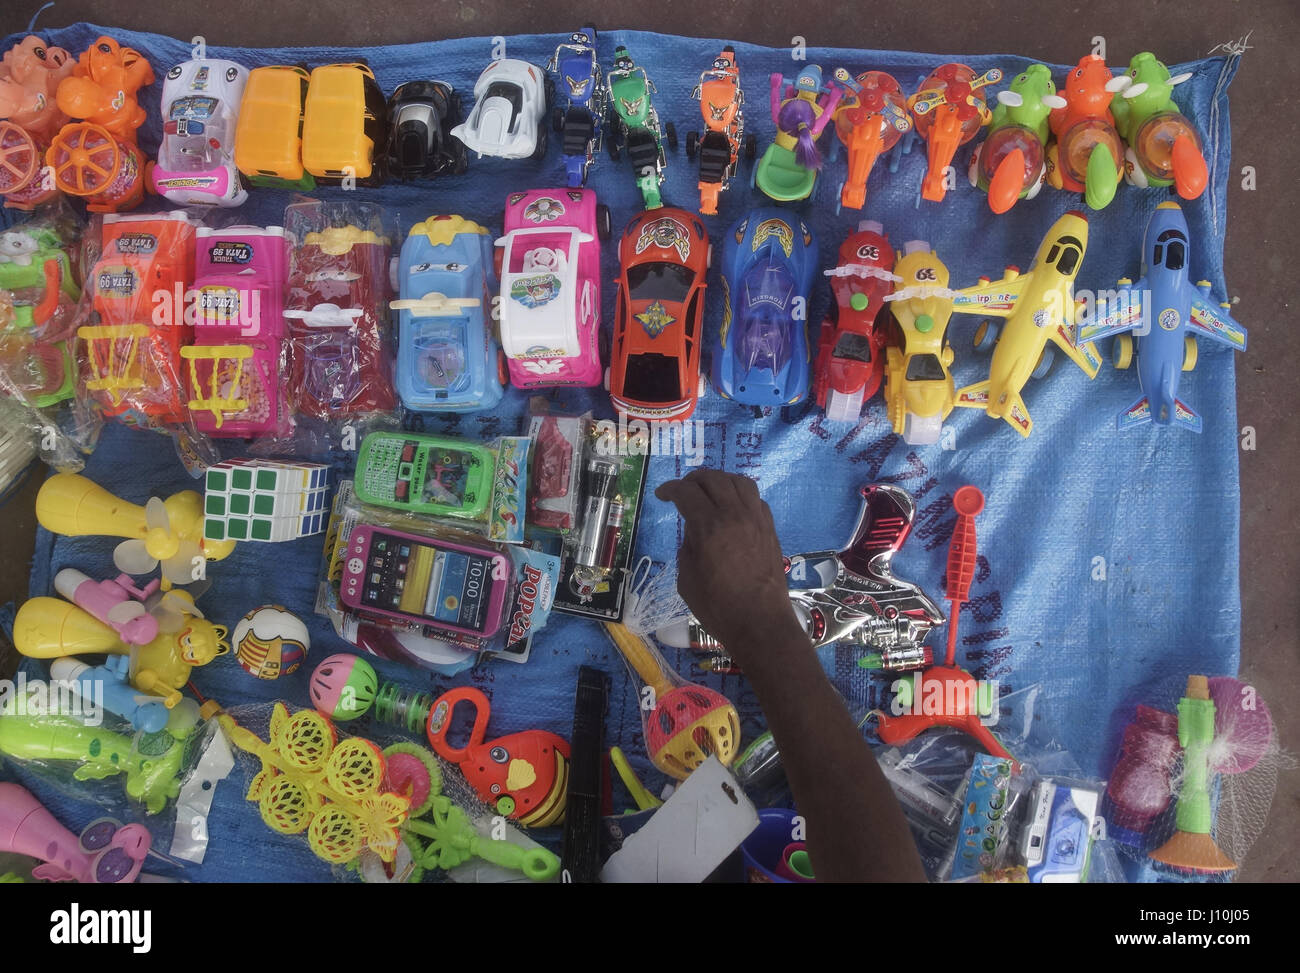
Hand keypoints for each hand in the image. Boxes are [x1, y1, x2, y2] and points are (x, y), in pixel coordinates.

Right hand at [655, 469, 802, 655]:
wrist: (760, 624)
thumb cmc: (718, 607)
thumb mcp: (687, 579)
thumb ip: (688, 548)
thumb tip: (695, 532)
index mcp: (709, 526)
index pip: (686, 492)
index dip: (670, 489)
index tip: (662, 495)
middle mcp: (734, 514)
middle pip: (713, 478)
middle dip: (693, 479)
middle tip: (683, 490)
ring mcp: (756, 519)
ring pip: (739, 481)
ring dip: (720, 481)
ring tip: (710, 491)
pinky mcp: (770, 528)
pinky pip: (755, 498)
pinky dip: (740, 495)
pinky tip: (733, 508)